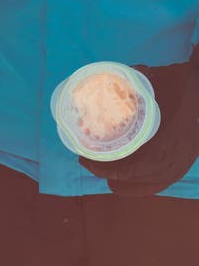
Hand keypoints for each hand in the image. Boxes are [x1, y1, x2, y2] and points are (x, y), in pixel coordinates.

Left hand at [79, 54, 198, 195]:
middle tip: (90, 161)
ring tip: (106, 172)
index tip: (84, 157)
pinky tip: (130, 178)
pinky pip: (159, 184)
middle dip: (107, 173)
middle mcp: (168, 165)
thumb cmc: (178, 86)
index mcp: (158, 150)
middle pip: (130, 182)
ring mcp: (177, 168)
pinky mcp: (182, 166)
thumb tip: (100, 79)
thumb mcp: (148, 81)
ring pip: (145, 187)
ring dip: (124, 182)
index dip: (100, 168)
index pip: (123, 170)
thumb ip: (125, 81)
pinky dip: (141, 184)